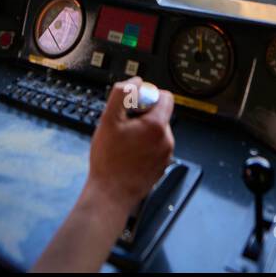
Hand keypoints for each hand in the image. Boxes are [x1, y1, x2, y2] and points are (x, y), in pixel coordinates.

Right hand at [85, 77, 174, 214]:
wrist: (110, 195)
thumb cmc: (108, 161)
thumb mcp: (108, 120)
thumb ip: (122, 94)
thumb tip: (135, 82)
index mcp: (157, 126)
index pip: (165, 97)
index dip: (148, 95)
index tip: (133, 105)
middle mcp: (167, 140)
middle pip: (160, 114)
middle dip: (142, 114)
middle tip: (123, 125)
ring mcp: (166, 155)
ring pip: (157, 131)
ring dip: (142, 131)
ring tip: (124, 142)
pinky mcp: (161, 166)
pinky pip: (156, 147)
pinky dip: (144, 145)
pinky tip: (128, 154)